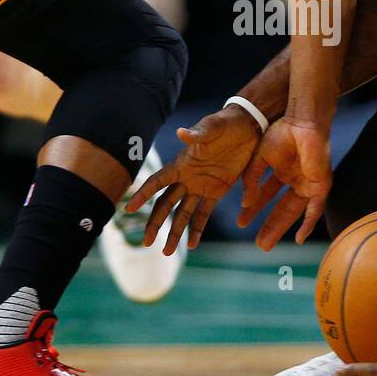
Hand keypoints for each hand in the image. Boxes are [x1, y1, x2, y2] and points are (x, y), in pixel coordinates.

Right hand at [125, 106, 261, 254]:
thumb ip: (197, 134)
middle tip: (146, 243)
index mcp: (181, 163)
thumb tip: (181, 132)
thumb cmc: (225, 123)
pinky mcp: (216, 192)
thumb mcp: (212, 128)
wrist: (248, 128)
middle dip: (155, 223)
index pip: (157, 182)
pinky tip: (191, 245)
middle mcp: (187, 178)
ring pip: (182, 214)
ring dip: (175, 232)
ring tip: (167, 252)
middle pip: (165, 204)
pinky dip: (197, 229)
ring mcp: (200, 186)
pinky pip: (204, 214)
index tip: (128, 209)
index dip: (143, 194)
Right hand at [238, 117, 331, 249]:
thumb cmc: (282, 133)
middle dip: (270, 226)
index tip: (241, 222)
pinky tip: (299, 237)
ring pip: (295, 212)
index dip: (254, 210)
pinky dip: (308, 223)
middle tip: (259, 244)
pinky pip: (315, 209)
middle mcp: (296, 180)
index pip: (267, 196)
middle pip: (282, 209)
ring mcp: (308, 183)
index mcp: (283, 172)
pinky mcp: (320, 185)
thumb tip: (245, 203)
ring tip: (266, 244)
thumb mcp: (260, 158)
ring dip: (282, 228)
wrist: (303, 122)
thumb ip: (252, 180)